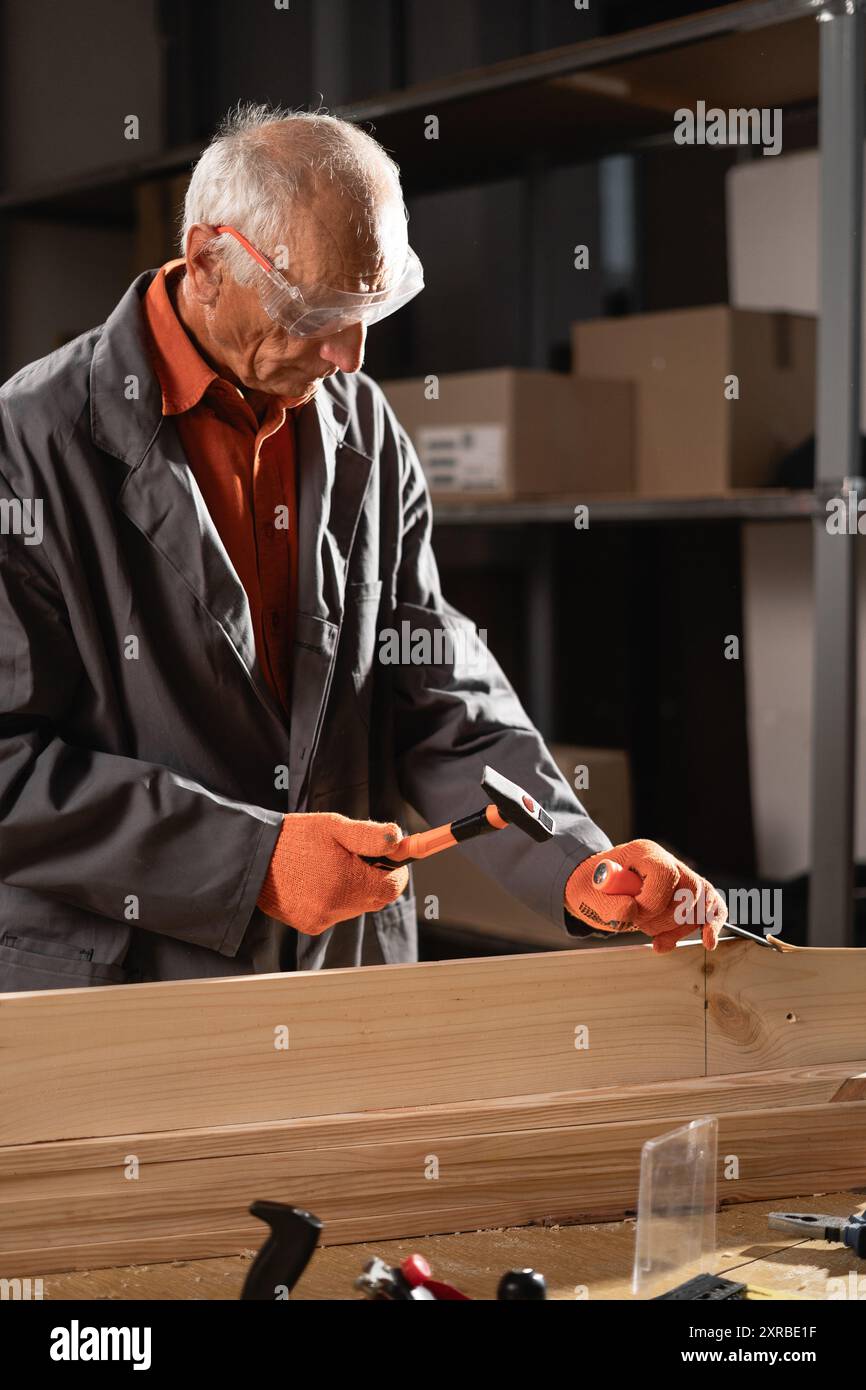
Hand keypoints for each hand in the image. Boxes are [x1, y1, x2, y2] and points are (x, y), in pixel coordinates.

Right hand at [257, 813, 408, 935]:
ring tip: (331, 867)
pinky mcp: (310, 925)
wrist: (253, 857)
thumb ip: (369, 835)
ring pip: (356, 907)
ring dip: (354, 890)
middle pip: (376, 899)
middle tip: (358, 858)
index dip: (396, 873)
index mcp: (347, 883)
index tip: (392, 860)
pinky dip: (335, 899)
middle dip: (374, 879)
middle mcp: (336, 908)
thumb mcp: (334, 827)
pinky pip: (336, 913)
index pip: (392, 888)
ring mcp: (322, 919)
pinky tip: (317, 881)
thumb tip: (398, 839)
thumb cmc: (294, 837)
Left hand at [564, 839, 726, 953]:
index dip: (652, 902)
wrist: (597, 890)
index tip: (632, 914)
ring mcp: (681, 876)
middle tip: (640, 925)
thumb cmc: (594, 889)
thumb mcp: (588, 896)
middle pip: (690, 889)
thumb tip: (630, 911)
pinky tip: (707, 942)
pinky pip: (712, 905)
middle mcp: (668, 860)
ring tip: (655, 936)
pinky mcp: (689, 895)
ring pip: (702, 901)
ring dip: (680, 928)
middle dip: (666, 918)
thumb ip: (607, 905)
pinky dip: (711, 924)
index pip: (665, 874)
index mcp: (644, 852)